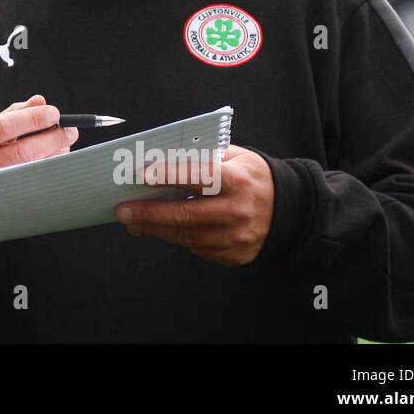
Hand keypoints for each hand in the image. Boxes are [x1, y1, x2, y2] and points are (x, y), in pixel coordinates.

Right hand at [0, 95, 77, 214]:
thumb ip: (12, 115)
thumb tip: (40, 101)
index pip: (5, 126)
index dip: (33, 119)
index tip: (54, 113)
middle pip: (22, 152)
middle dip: (52, 139)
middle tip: (69, 131)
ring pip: (30, 171)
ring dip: (54, 156)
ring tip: (63, 145)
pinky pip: (31, 186)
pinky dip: (46, 171)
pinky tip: (52, 162)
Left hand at [113, 145, 274, 265]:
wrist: (290, 211)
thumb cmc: (253, 178)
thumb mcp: (236, 157)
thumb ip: (203, 157)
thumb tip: (162, 158)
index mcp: (236, 181)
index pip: (198, 177)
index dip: (168, 176)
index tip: (141, 176)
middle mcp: (236, 211)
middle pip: (184, 214)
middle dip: (148, 212)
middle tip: (122, 210)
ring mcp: (235, 237)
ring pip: (186, 235)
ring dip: (155, 229)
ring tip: (132, 222)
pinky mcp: (233, 255)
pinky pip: (197, 247)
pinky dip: (177, 237)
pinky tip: (161, 229)